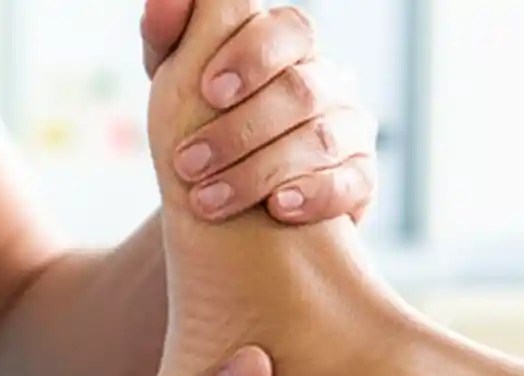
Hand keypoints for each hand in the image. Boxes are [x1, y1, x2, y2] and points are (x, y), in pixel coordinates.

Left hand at [141, 0, 377, 224]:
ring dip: (257, 171)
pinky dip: (314, 193)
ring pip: (319, 139)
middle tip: (187, 163)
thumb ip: (168, 36)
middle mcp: (328, 82)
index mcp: (289, 47)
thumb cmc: (204, 121)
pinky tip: (276, 207)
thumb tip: (163, 0)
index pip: (289, 30)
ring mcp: (349, 130)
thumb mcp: (177, 79)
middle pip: (301, 91)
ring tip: (207, 199)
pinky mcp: (359, 179)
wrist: (232, 200)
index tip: (207, 91)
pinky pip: (351, 181)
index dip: (252, 55)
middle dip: (239, 130)